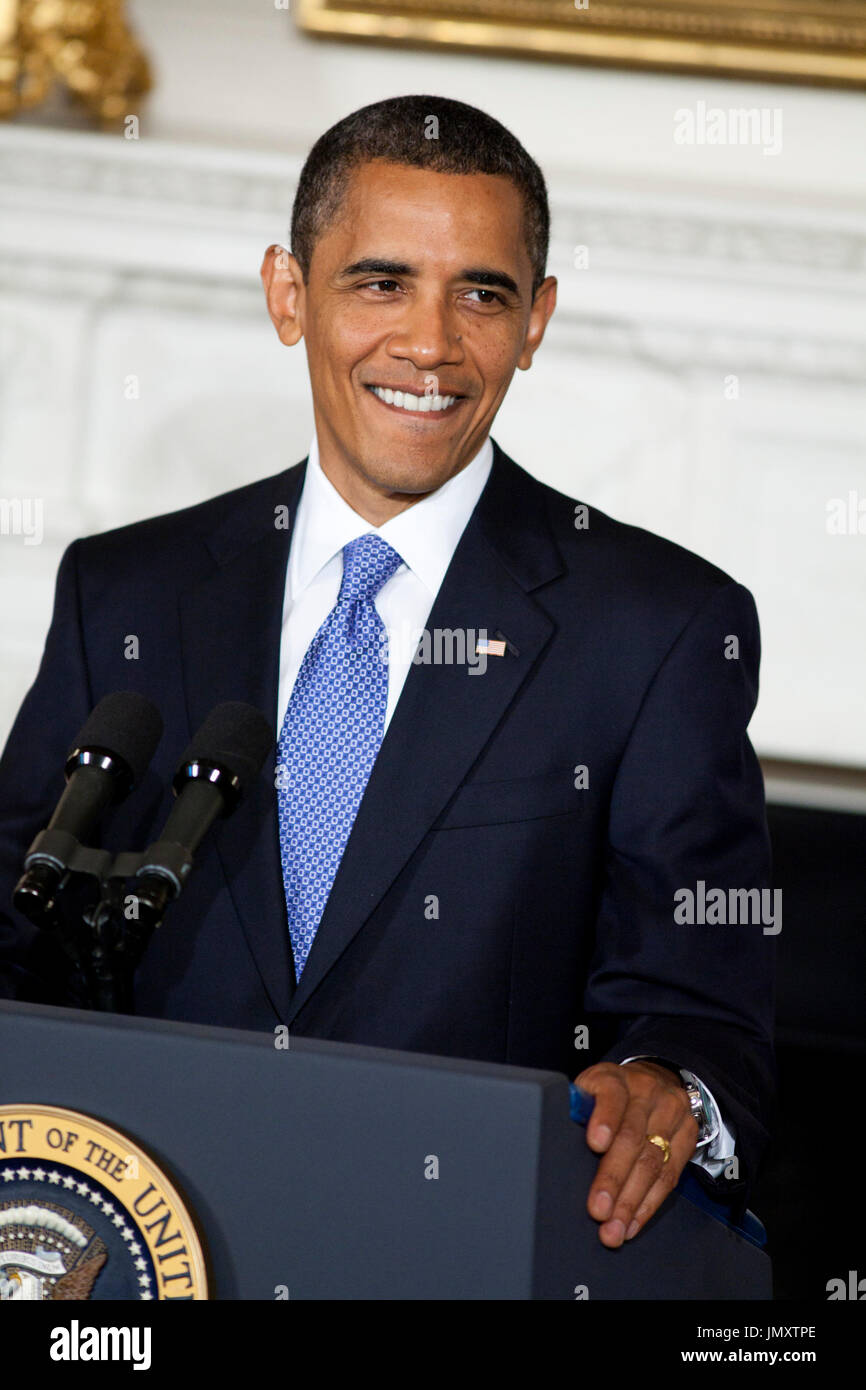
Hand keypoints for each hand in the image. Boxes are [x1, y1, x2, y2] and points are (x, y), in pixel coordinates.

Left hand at [575, 1059, 698, 1246]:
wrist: (655, 1078)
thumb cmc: (609, 1093)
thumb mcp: (590, 1089)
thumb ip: (578, 1109)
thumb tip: (553, 1135)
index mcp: (616, 1078)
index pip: (612, 1094)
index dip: (604, 1119)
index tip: (595, 1144)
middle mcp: (647, 1092)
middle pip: (632, 1138)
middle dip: (614, 1178)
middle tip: (598, 1210)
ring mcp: (671, 1113)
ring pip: (652, 1162)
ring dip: (631, 1201)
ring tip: (614, 1228)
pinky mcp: (687, 1135)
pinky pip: (670, 1175)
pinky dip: (649, 1204)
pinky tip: (632, 1222)